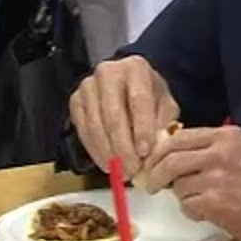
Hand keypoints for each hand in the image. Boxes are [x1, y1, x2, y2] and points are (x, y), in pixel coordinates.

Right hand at [68, 56, 178, 177]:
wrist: (126, 84)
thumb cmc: (149, 95)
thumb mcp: (165, 104)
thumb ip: (164, 124)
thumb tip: (156, 150)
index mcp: (136, 68)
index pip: (139, 100)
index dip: (141, 128)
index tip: (145, 152)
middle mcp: (108, 72)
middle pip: (113, 114)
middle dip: (123, 146)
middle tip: (132, 170)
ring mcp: (88, 86)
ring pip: (96, 124)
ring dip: (108, 152)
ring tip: (121, 172)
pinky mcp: (75, 101)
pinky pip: (83, 130)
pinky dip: (95, 151)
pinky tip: (107, 164)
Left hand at [142, 125, 240, 240]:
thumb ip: (211, 146)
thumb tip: (173, 150)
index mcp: (227, 135)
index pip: (179, 136)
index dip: (160, 151)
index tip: (154, 160)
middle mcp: (221, 152)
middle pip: (170, 157)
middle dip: (156, 173)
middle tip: (152, 183)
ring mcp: (216, 176)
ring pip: (177, 183)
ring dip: (180, 194)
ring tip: (196, 199)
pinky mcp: (214, 201)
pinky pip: (186, 204)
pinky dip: (190, 210)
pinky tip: (206, 210)